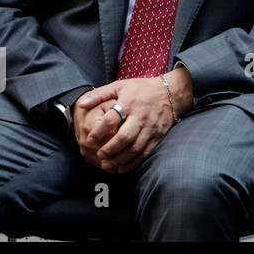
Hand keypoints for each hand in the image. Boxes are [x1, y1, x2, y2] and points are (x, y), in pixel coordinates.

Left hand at [76, 70, 192, 173]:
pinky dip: (133, 162)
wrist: (172, 92)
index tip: (89, 140)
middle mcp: (140, 116)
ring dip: (120, 159)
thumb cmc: (142, 89)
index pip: (111, 120)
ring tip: (107, 165)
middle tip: (99, 156)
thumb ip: (100, 94)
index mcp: (129, 103)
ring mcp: (151, 127)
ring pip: (135, 148)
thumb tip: (81, 104)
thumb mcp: (120, 86)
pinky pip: (145, 152)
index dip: (98, 132)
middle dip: (109, 149)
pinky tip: (122, 168)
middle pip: (124, 137)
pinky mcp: (158, 135)